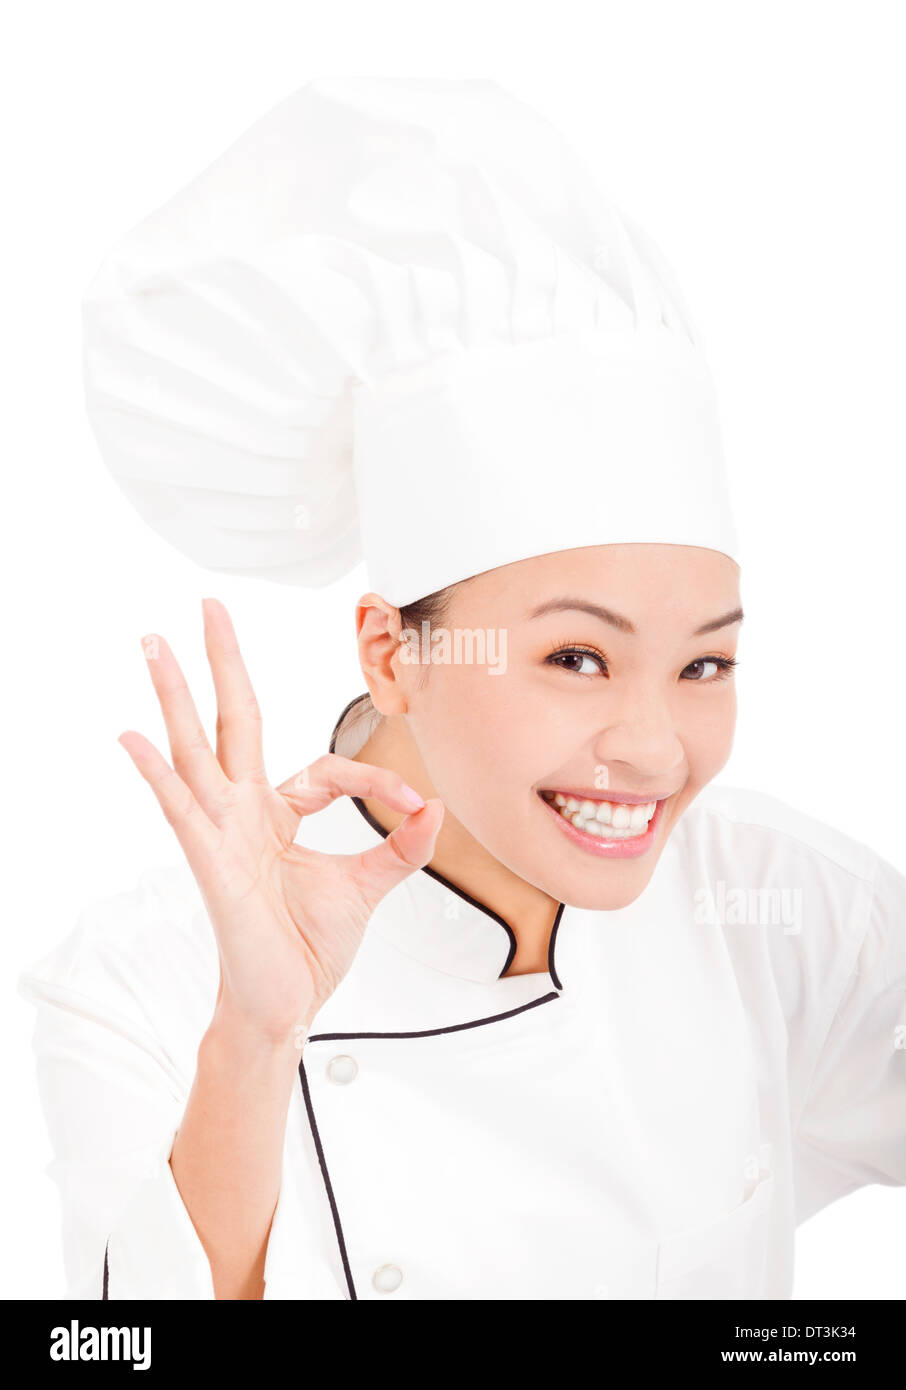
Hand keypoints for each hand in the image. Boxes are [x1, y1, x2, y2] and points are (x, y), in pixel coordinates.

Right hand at [118, 599, 442, 1042]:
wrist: (287, 1008)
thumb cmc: (308, 949)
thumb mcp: (367, 887)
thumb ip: (400, 848)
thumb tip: (436, 808)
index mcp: (274, 816)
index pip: (321, 767)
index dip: (372, 777)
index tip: (413, 800)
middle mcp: (241, 815)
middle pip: (231, 723)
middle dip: (221, 664)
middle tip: (207, 608)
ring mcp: (220, 835)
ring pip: (194, 751)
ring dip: (174, 696)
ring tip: (153, 645)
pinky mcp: (211, 865)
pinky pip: (182, 811)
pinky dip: (158, 774)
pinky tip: (134, 738)